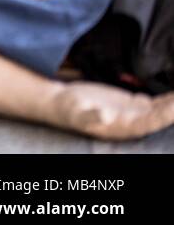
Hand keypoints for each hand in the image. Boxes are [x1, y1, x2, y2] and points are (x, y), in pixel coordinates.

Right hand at [50, 80, 173, 139]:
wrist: (62, 103)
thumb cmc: (68, 110)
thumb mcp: (77, 112)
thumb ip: (91, 116)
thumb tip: (105, 116)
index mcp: (123, 127)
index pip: (150, 122)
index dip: (163, 116)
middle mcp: (133, 122)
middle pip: (160, 116)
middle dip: (172, 107)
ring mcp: (134, 113)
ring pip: (161, 109)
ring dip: (172, 102)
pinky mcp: (132, 103)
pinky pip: (155, 101)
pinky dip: (166, 97)